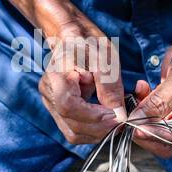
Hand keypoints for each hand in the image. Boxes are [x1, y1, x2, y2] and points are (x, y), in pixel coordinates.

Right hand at [39, 27, 125, 144]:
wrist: (74, 39)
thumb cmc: (89, 42)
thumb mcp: (106, 58)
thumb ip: (110, 88)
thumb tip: (119, 117)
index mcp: (56, 75)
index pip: (68, 105)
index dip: (93, 116)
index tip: (116, 116)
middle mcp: (48, 92)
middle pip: (71, 124)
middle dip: (100, 128)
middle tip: (122, 122)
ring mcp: (52, 103)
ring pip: (73, 133)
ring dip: (97, 133)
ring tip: (116, 120)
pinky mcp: (59, 111)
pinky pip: (75, 130)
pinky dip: (93, 131)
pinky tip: (106, 120)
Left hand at [129, 28, 171, 157]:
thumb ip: (159, 102)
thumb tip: (137, 122)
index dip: (153, 136)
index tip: (133, 128)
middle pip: (168, 140)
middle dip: (145, 130)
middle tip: (129, 117)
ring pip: (160, 127)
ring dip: (144, 115)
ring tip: (136, 95)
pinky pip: (159, 114)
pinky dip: (147, 105)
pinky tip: (142, 89)